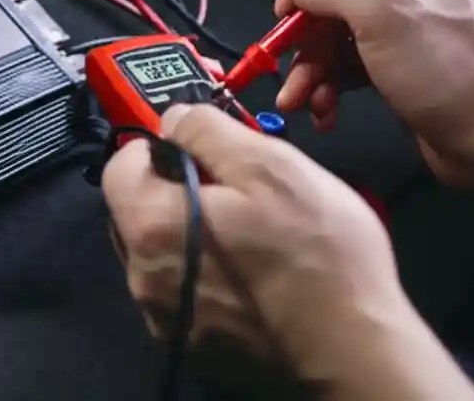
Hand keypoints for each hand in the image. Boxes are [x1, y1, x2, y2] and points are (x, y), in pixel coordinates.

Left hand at [101, 104, 473, 397]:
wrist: (354, 353)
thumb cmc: (317, 254)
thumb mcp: (270, 165)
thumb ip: (208, 131)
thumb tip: (173, 120)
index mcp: (151, 226)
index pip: (120, 165)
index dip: (161, 145)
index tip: (204, 149)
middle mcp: (143, 278)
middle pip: (138, 211)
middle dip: (176, 190)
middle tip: (237, 189)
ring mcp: (164, 318)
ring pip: (161, 253)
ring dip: (192, 233)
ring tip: (251, 233)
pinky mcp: (192, 346)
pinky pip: (183, 291)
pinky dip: (205, 274)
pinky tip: (252, 274)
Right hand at [274, 0, 473, 178]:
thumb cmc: (449, 66)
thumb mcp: (379, 8)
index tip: (287, 7)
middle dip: (302, 30)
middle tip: (284, 61)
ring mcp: (402, 20)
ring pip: (331, 30)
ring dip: (309, 65)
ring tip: (299, 99)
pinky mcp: (395, 60)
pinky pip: (345, 62)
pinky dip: (327, 85)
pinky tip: (322, 110)